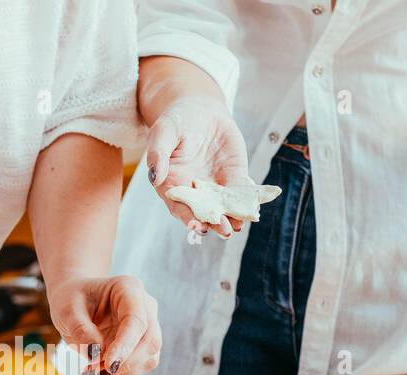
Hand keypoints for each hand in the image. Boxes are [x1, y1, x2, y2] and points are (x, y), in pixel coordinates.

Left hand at [47, 275, 160, 374]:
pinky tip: (100, 371)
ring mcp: (148, 326)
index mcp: (129, 288)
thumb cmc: (71, 299)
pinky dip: (121, 374)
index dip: (125, 345)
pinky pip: (140, 365)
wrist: (75, 301)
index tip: (108, 364)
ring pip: (149, 357)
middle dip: (124, 362)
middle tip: (94, 371)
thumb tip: (96, 354)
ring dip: (122, 371)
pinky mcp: (143, 345)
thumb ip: (80, 329)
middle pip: (150, 341)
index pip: (136, 320)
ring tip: (92, 371)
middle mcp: (145, 306)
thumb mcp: (66, 310)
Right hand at [146, 96, 250, 237]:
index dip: (187, 217)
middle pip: (203, 212)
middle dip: (214, 223)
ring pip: (223, 207)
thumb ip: (158, 154)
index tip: (196, 225)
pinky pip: (240, 193)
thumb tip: (154, 177)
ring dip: (231, 218)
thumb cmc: (176, 120)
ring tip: (239, 226)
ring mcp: (214, 186)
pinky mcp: (233, 178)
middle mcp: (193, 191)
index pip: (179, 206)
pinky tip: (252, 210)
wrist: (201, 110)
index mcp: (172, 184)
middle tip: (225, 231)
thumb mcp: (163, 131)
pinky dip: (246, 203)